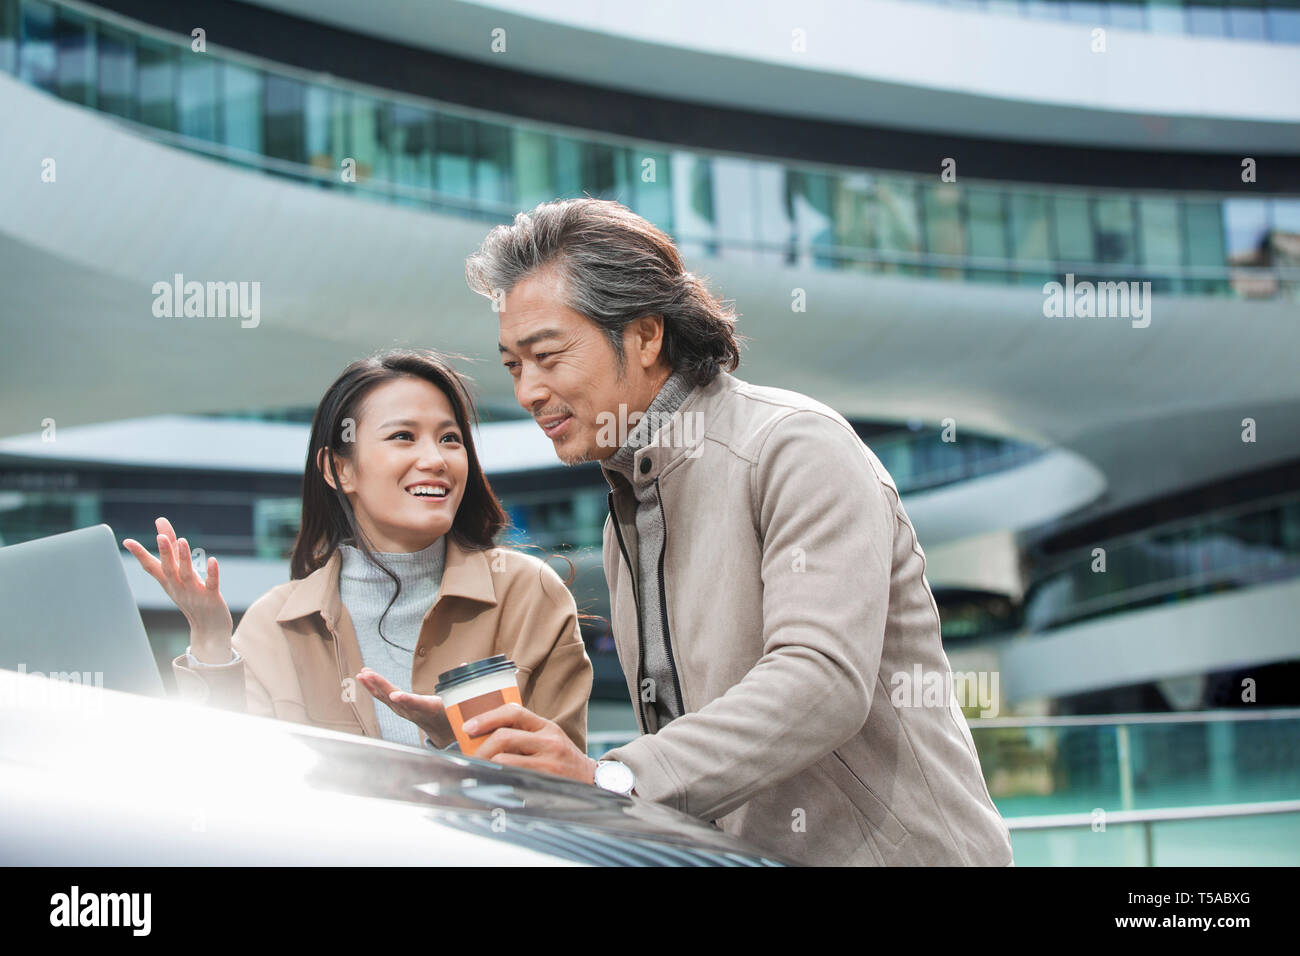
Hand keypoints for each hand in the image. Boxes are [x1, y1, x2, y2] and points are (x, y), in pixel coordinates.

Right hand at [123, 517, 232, 661]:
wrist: (209, 629)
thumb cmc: (193, 597)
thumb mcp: (179, 574)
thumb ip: (173, 551)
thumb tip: (162, 528)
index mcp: (169, 582)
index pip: (151, 567)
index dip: (140, 554)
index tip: (127, 541)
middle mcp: (178, 587)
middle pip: (168, 569)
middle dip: (164, 553)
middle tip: (160, 536)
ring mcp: (194, 593)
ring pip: (187, 574)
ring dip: (184, 558)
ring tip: (182, 540)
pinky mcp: (212, 598)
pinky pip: (211, 584)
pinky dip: (211, 573)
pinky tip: (212, 560)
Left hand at [356, 667, 451, 742]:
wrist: (441, 730)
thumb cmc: (450, 712)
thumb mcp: (458, 700)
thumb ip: (459, 682)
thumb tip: (465, 665)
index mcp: (429, 709)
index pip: (417, 704)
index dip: (406, 700)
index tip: (394, 696)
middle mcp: (413, 711)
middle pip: (395, 698)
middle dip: (381, 686)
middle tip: (368, 674)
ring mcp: (402, 711)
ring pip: (385, 697)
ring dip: (372, 685)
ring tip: (362, 673)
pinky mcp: (396, 708)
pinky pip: (382, 697)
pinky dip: (372, 687)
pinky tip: (363, 677)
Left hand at [464, 703, 595, 782]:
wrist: (591, 782)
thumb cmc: (562, 760)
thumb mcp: (549, 739)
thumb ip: (523, 734)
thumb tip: (482, 737)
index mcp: (546, 727)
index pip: (513, 712)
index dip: (486, 718)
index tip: (468, 728)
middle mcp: (549, 741)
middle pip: (504, 737)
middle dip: (480, 749)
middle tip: (471, 758)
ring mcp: (548, 763)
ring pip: (504, 760)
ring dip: (486, 766)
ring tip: (481, 771)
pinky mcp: (545, 783)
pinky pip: (511, 779)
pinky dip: (498, 780)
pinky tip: (494, 782)